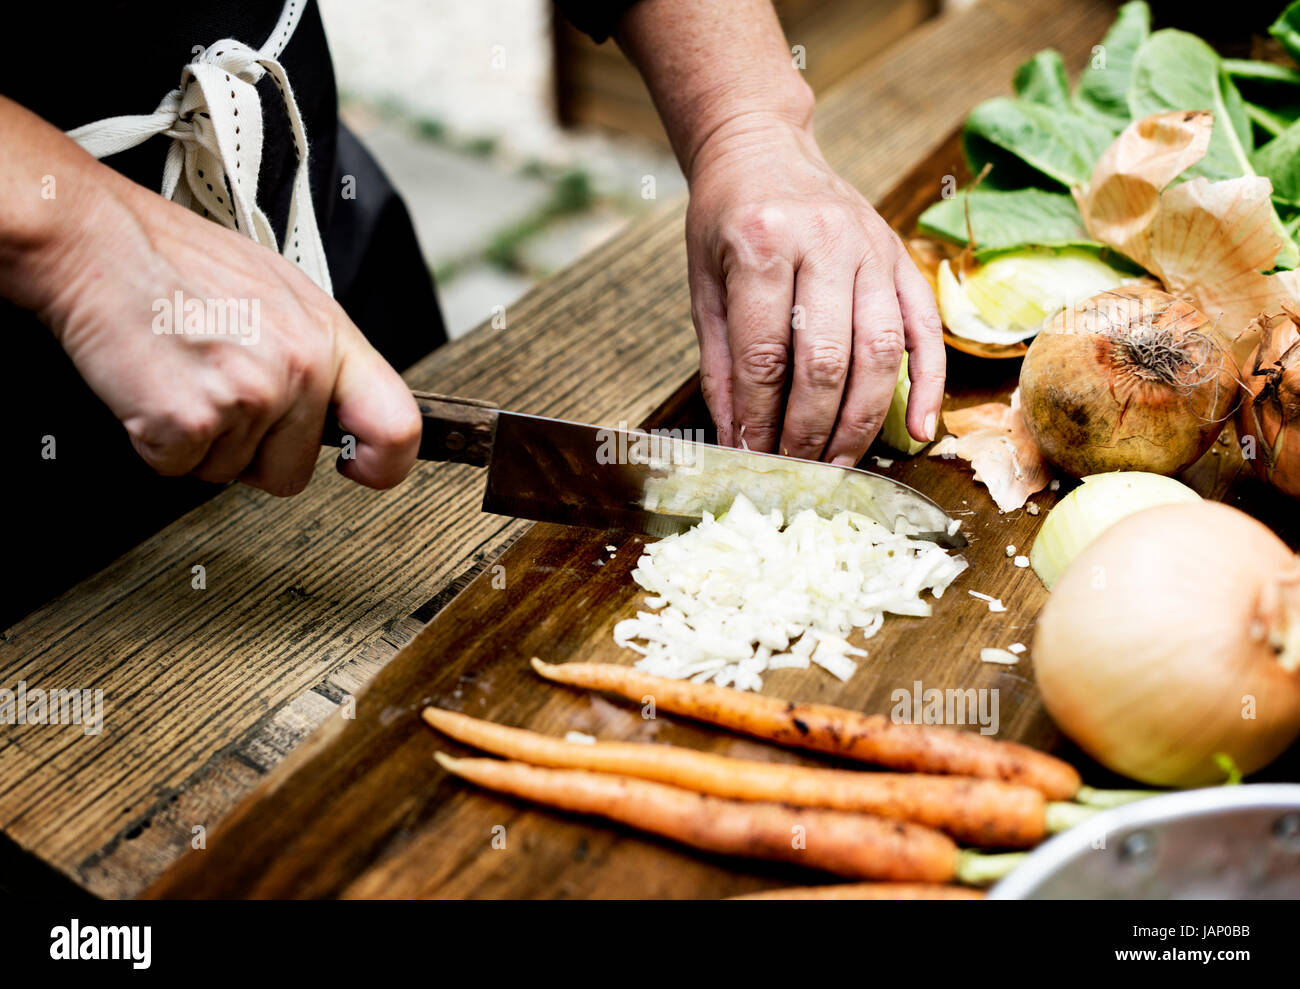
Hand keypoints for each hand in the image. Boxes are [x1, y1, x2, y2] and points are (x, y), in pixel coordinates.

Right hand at [26, 167, 420, 495]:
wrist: (94, 240)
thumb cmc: (176, 259)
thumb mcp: (277, 290)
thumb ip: (314, 350)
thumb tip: (340, 405)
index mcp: (328, 335)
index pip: (396, 425)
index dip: (384, 465)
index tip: (359, 467)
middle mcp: (299, 367)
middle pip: (291, 471)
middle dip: (250, 452)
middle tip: (214, 394)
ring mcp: (249, 395)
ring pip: (231, 472)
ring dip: (201, 442)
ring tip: (180, 375)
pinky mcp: (192, 420)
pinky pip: (180, 468)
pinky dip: (157, 442)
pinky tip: (152, 388)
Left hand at [685, 113, 944, 464]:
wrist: (763, 147)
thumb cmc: (726, 220)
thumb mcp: (704, 286)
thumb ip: (722, 363)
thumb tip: (737, 436)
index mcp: (762, 243)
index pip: (765, 355)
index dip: (758, 417)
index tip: (750, 456)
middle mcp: (824, 242)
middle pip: (826, 360)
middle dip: (808, 429)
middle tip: (794, 469)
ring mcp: (871, 248)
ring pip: (880, 352)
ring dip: (862, 420)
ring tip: (839, 461)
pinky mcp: (901, 257)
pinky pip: (927, 330)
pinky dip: (929, 384)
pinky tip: (921, 430)